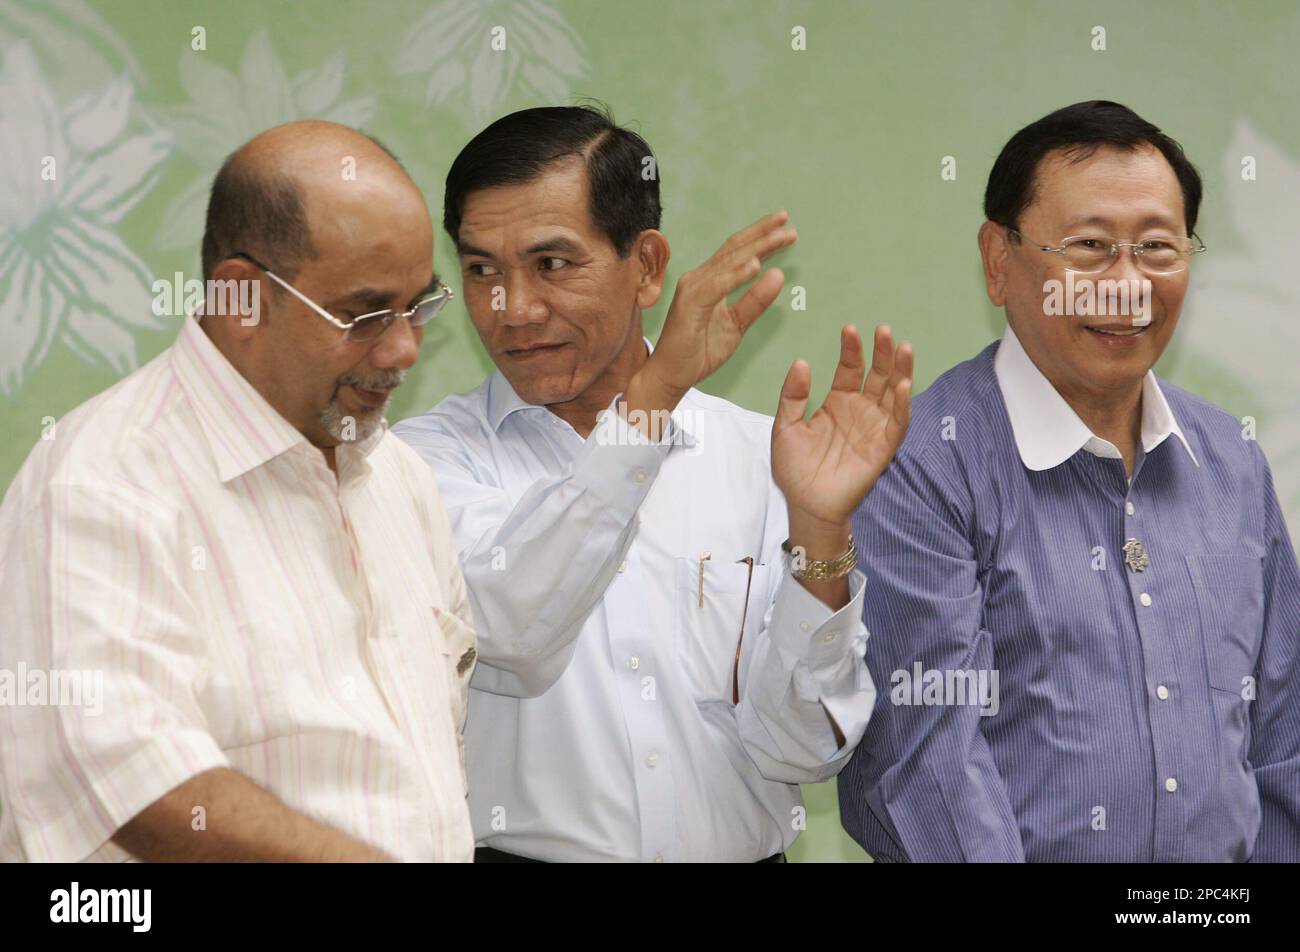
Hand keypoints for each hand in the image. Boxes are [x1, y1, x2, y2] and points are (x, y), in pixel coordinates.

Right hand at [636, 210, 795, 397]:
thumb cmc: (698, 351)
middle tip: (788, 222)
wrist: (671, 376)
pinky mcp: (689, 305)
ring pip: (728, 263)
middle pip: (734, 250)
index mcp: (709, 281)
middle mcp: (699, 279)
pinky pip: (717, 287)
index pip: (737, 253)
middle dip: (762, 234)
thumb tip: (779, 275)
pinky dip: (736, 275)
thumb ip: (755, 302)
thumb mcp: (736, 326)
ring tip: (780, 238)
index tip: (785, 227)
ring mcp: (692, 289)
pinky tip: (757, 266)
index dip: (760, 237)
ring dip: (756, 248)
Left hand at [772, 324, 912, 534]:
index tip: (850, 329)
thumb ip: (792, 396)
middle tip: (884, 330)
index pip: (849, 369)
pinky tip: (902, 385)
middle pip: (876, 375)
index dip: (852, 349)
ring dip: (899, 371)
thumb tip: (802, 362)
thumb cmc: (794, 469)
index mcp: (837, 403)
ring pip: (892, 393)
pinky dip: (903, 405)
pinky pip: (897, 423)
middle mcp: (859, 411)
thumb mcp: (785, 427)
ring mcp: (873, 428)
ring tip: (903, 348)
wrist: (806, 505)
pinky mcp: (883, 447)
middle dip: (882, 352)